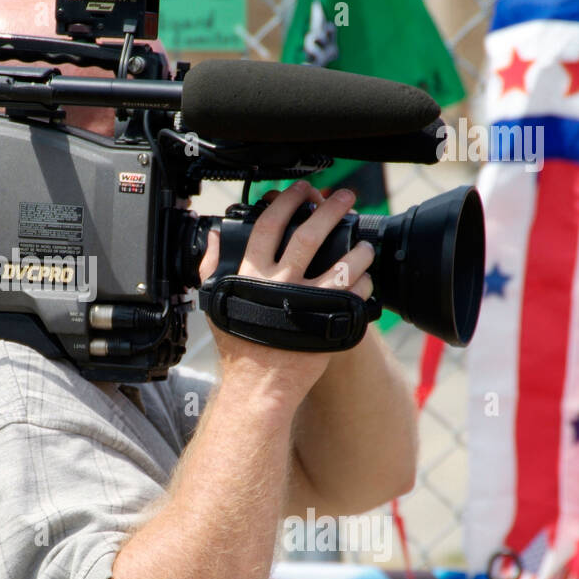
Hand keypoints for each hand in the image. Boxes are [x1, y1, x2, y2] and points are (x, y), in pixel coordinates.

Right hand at [198, 181, 374, 406]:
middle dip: (329, 209)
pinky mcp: (330, 318)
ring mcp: (308, 299)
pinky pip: (356, 290)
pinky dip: (364, 279)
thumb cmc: (240, 348)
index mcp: (251, 274)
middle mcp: (280, 282)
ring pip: (341, 261)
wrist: (260, 386)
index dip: (286, 202)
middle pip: (309, 233)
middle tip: (345, 196)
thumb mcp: (216, 302)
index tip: (300, 192)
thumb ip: (213, 267)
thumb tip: (216, 237)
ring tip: (364, 241)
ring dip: (357, 246)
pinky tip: (365, 275)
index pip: (268, 226)